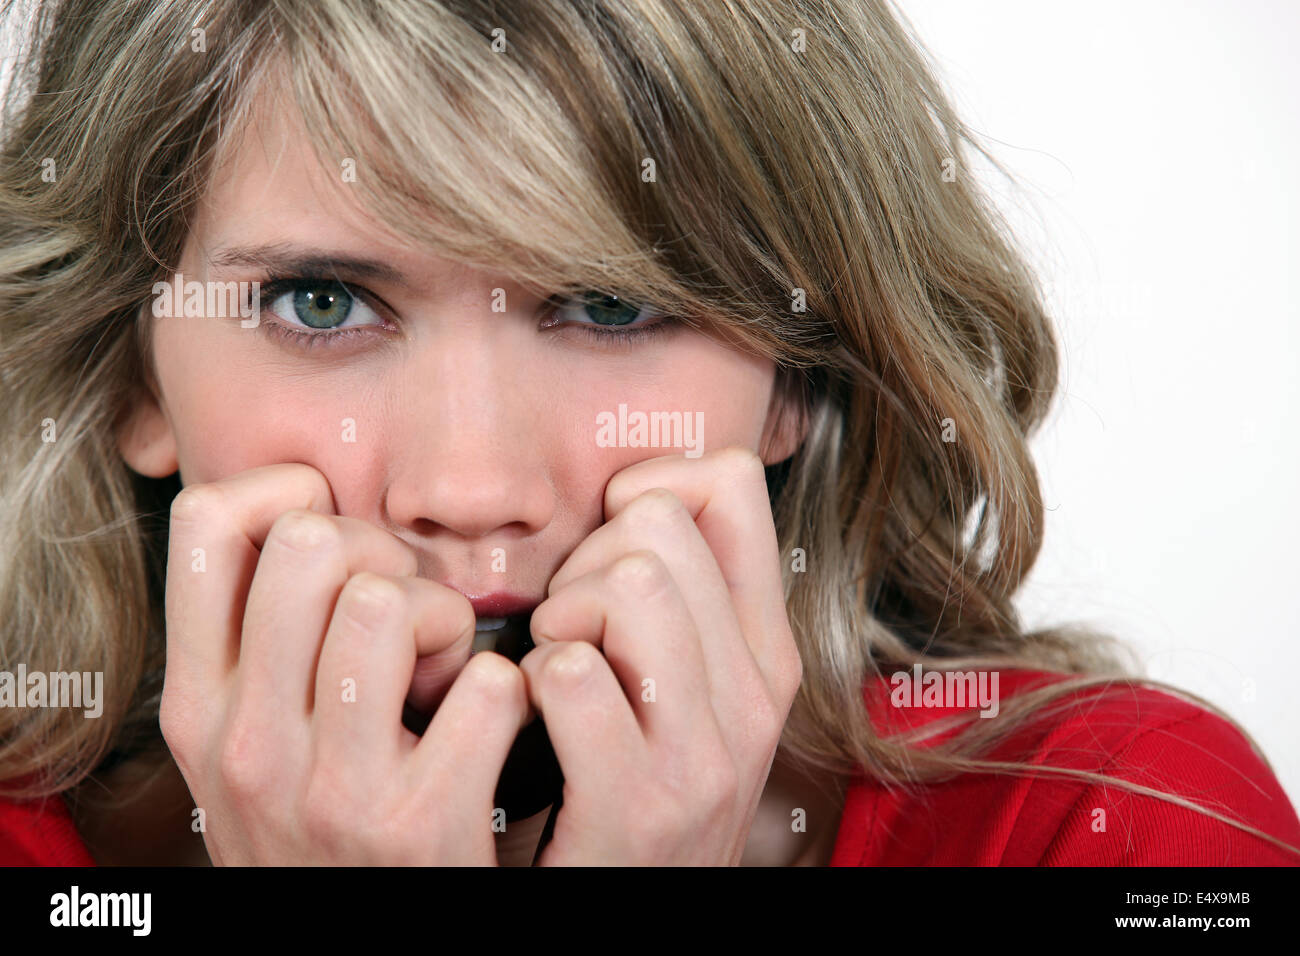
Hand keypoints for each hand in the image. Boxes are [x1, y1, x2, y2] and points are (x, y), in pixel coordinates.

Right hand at [159, 463, 530, 863]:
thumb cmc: (324, 825)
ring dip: (445, 619)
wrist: (365, 945)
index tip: (339, 541)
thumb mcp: (253, 742)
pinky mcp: (420, 829)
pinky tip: (492, 725)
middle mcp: (248, 743)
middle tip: (407, 610)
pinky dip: (510, 691)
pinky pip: (485, 686)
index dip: (287, 495)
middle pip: (308, 541)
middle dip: (378, 554)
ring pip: (390, 602)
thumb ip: (264, 642)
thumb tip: (313, 513)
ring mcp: (331, 789)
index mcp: (203, 706)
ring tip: (446, 671)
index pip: (205, 522)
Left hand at [519, 447, 802, 864]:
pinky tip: (535, 721)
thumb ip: (680, 601)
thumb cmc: (639, 790)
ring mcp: (704, 755)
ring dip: (560, 618)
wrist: (633, 911)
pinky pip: (569, 675)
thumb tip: (629, 496)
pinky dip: (527, 686)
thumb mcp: (696, 695)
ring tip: (553, 670)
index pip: (733, 483)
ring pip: (627, 581)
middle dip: (586, 559)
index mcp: (767, 653)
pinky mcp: (638, 808)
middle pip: (659, 525)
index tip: (614, 550)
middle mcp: (754, 695)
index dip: (650, 488)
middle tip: (568, 626)